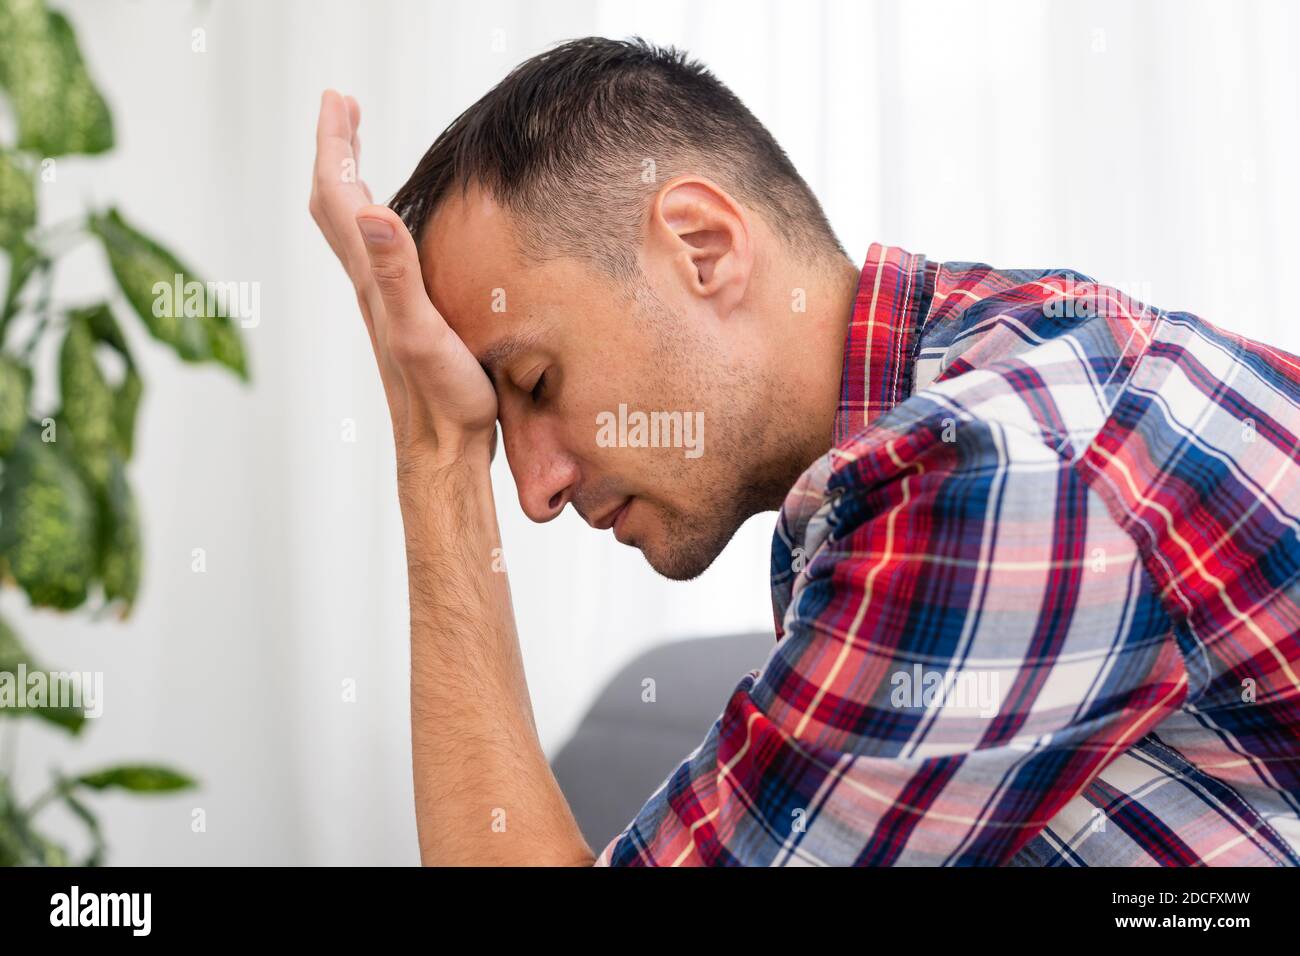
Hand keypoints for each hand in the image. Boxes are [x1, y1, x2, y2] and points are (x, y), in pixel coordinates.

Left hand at [309, 90, 497, 469]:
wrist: (442, 454)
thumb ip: (395, 273)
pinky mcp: (403, 320)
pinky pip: (377, 256)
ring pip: (354, 231)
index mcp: (372, 280)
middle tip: (345, 109)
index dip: (334, 144)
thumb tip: (369, 209)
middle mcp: (370, 286)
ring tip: (359, 154)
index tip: (338, 99)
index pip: (339, 197)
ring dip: (352, 183)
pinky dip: (376, 221)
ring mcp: (383, 305)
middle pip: (336, 206)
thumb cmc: (441, 400)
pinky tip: (394, 230)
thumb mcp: (420, 333)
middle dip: (336, 152)